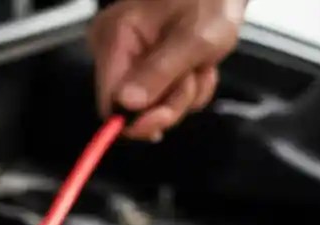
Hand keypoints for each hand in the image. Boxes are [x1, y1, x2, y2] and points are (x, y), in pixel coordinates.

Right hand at [90, 0, 246, 140]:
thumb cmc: (209, 0)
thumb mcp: (192, 38)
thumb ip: (159, 73)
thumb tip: (128, 104)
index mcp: (115, 37)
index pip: (109, 101)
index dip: (137, 117)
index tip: (166, 115)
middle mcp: (116, 49)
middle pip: (135, 108)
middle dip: (172, 100)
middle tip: (193, 75)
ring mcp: (133, 60)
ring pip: (155, 106)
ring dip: (186, 94)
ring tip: (199, 64)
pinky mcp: (149, 68)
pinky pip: (166, 98)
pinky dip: (189, 89)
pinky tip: (197, 66)